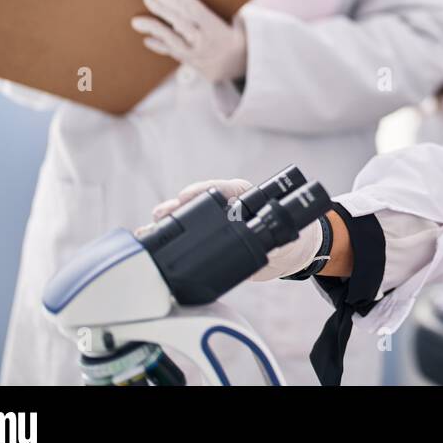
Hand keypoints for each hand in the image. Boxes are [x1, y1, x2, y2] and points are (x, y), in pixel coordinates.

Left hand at [131, 0, 246, 82]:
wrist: (240, 65)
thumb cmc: (237, 34)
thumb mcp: (239, 21)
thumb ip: (227, 7)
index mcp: (216, 27)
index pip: (193, 9)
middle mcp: (204, 41)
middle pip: (179, 23)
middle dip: (162, 10)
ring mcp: (195, 53)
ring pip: (171, 40)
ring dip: (153, 28)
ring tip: (137, 20)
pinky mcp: (189, 60)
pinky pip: (172, 53)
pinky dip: (159, 46)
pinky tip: (147, 39)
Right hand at [146, 178, 321, 281]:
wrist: (291, 253)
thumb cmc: (292, 238)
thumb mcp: (287, 241)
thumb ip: (276, 242)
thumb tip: (262, 249)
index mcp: (248, 199)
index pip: (225, 188)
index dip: (204, 190)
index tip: (186, 196)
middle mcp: (229, 207)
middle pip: (199, 203)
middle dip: (178, 207)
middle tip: (161, 213)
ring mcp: (218, 223)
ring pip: (189, 218)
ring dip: (168, 221)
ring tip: (150, 228)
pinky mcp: (212, 240)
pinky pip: (188, 235)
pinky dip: (169, 237)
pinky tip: (152, 238)